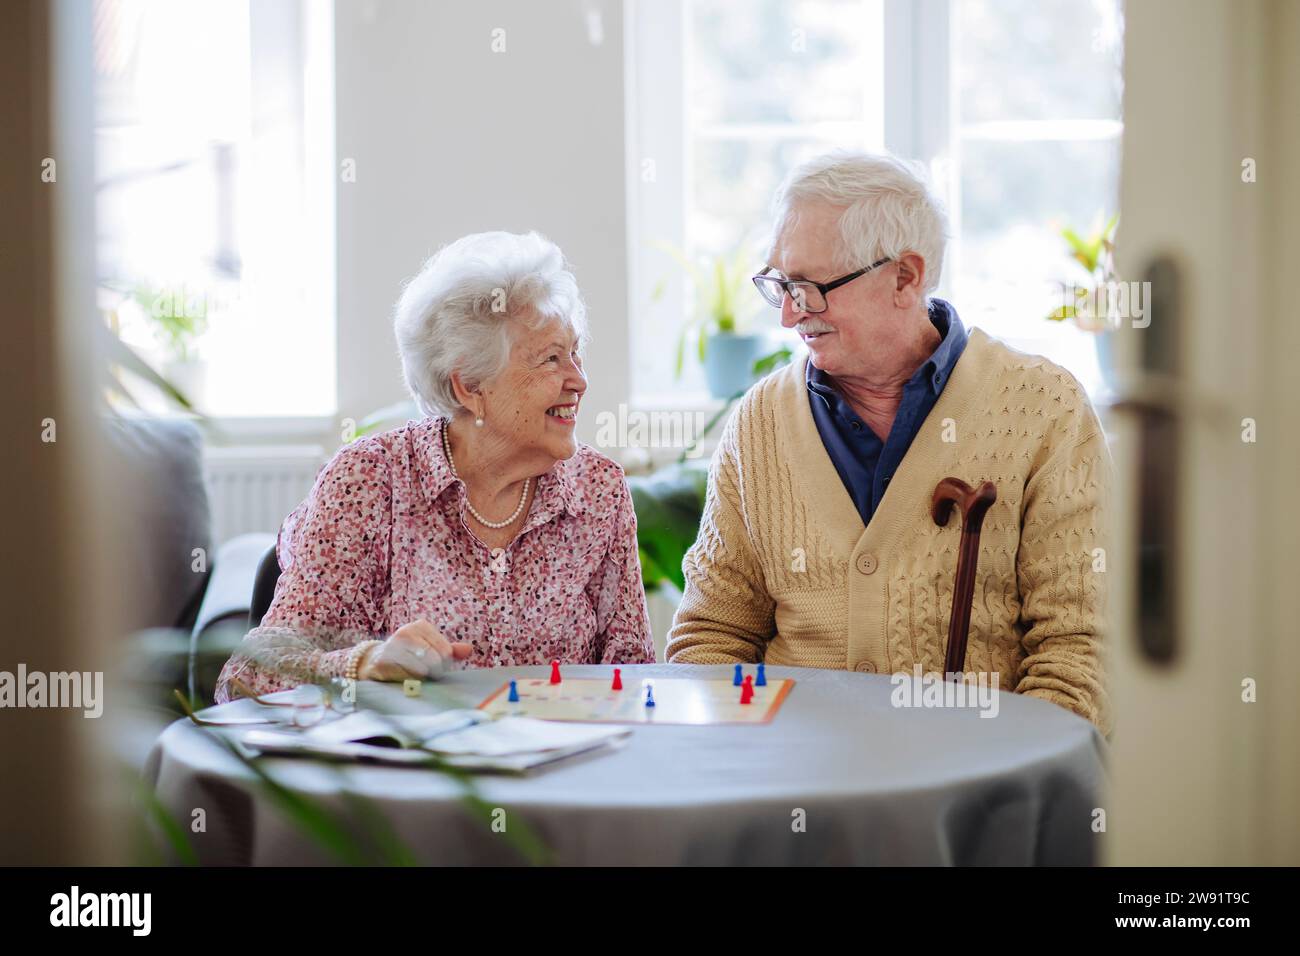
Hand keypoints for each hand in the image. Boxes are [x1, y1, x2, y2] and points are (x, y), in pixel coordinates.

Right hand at [356, 619, 472, 681]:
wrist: (375, 660)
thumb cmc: (410, 655)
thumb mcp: (431, 649)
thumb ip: (450, 650)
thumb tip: (469, 649)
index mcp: (421, 625)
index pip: (446, 651)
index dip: (444, 664)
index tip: (435, 665)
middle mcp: (406, 631)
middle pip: (435, 659)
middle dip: (434, 671)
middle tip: (426, 673)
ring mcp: (393, 645)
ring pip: (421, 669)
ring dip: (422, 677)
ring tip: (415, 674)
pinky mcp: (383, 661)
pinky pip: (406, 676)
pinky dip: (409, 681)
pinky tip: (403, 676)